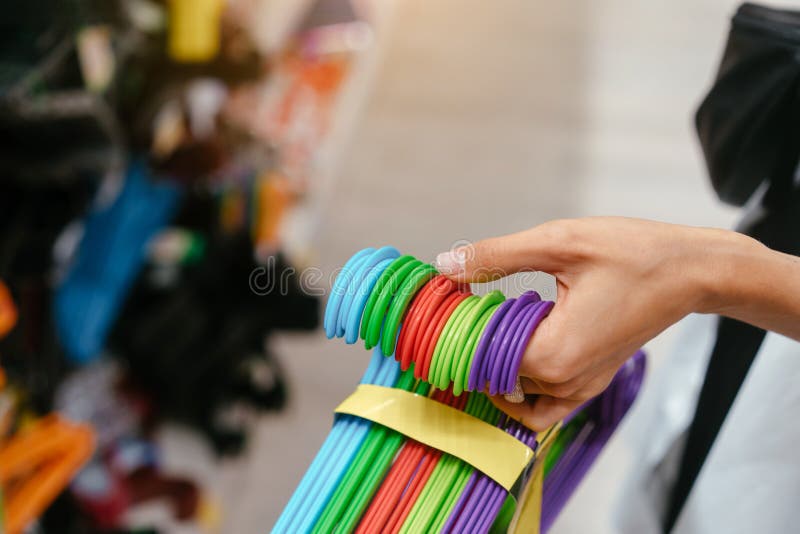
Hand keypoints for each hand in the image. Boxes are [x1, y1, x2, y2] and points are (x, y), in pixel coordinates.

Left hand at [434, 217, 759, 429]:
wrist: (692, 270)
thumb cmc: (633, 252)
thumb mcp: (559, 243)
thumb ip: (497, 256)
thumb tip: (445, 263)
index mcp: (554, 354)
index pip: (480, 357)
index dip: (456, 331)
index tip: (442, 304)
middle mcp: (565, 381)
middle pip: (494, 377)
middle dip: (471, 344)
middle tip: (459, 306)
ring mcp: (581, 387)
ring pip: (516, 394)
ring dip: (494, 364)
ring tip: (487, 323)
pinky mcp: (591, 380)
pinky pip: (544, 404)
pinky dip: (521, 387)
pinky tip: (515, 344)